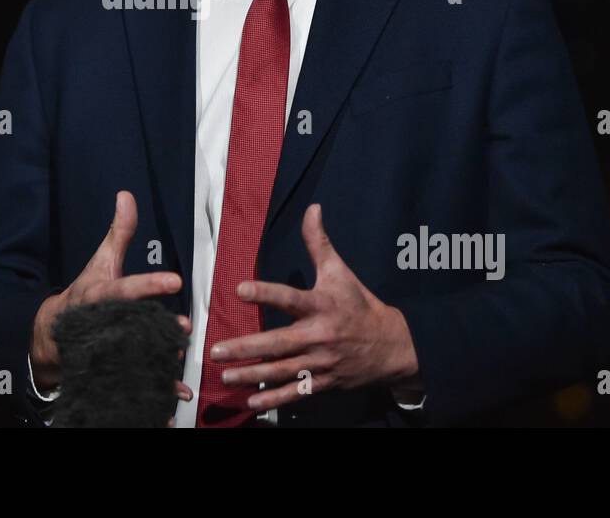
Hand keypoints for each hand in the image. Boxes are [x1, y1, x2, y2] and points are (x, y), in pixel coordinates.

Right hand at [31, 189, 193, 401]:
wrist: (53, 335)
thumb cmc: (85, 292)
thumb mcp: (100, 261)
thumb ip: (118, 233)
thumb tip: (127, 195)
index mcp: (100, 296)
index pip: (126, 288)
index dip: (149, 285)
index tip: (174, 280)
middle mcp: (103, 323)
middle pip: (132, 326)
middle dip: (157, 329)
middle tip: (183, 329)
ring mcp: (106, 348)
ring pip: (133, 357)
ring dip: (158, 365)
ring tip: (180, 370)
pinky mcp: (110, 367)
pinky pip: (134, 381)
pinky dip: (154, 393)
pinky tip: (175, 397)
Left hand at [209, 203, 421, 414]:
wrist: (393, 347)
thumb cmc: (360, 304)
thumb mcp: (340, 272)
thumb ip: (319, 243)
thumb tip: (312, 208)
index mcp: (322, 305)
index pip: (289, 297)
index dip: (265, 292)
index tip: (239, 289)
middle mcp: (319, 335)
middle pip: (278, 343)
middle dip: (246, 348)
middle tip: (216, 349)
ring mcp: (321, 362)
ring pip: (282, 370)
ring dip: (252, 374)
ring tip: (224, 376)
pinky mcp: (324, 381)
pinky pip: (297, 392)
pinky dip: (275, 397)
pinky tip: (253, 400)